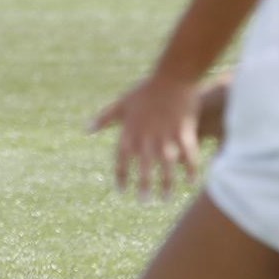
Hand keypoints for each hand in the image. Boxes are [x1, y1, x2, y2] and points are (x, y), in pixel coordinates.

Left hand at [91, 73, 202, 201]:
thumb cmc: (145, 90)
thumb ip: (104, 118)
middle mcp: (146, 136)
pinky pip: (188, 155)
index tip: (121, 191)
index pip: (121, 159)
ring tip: (165, 199)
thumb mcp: (121, 103)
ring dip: (166, 183)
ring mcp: (166, 135)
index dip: (121, 176)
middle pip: (143, 167)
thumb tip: (86, 130)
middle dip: (143, 185)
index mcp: (130, 131)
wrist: (172, 76)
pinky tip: (192, 183)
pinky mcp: (184, 131)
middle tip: (143, 202)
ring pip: (166, 165)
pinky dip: (190, 169)